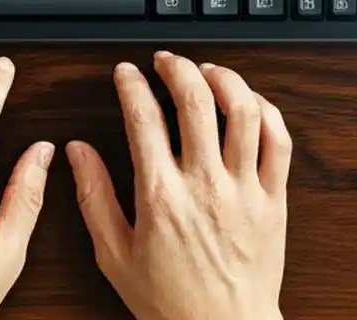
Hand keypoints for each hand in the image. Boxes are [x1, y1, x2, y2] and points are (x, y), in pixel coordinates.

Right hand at [66, 51, 292, 319]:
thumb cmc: (171, 301)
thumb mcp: (115, 255)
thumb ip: (94, 197)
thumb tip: (77, 151)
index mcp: (161, 196)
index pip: (143, 117)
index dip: (131, 84)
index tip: (125, 73)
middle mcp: (205, 185)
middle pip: (196, 101)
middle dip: (177, 68)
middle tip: (166, 61)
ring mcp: (245, 189)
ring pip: (243, 112)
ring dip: (225, 80)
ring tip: (209, 71)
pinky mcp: (275, 199)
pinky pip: (279, 141)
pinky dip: (266, 111)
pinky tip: (250, 103)